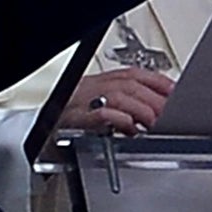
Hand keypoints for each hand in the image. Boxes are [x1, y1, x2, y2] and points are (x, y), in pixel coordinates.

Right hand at [58, 67, 174, 134]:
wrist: (36, 137)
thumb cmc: (68, 122)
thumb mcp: (98, 106)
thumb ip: (126, 104)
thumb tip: (157, 108)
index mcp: (99, 82)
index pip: (134, 74)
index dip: (158, 81)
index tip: (175, 92)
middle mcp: (91, 88)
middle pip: (129, 84)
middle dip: (155, 98)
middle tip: (170, 114)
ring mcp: (81, 103)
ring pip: (118, 96)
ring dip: (142, 110)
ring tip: (154, 123)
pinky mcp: (74, 121)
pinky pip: (100, 114)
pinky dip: (120, 120)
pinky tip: (130, 129)